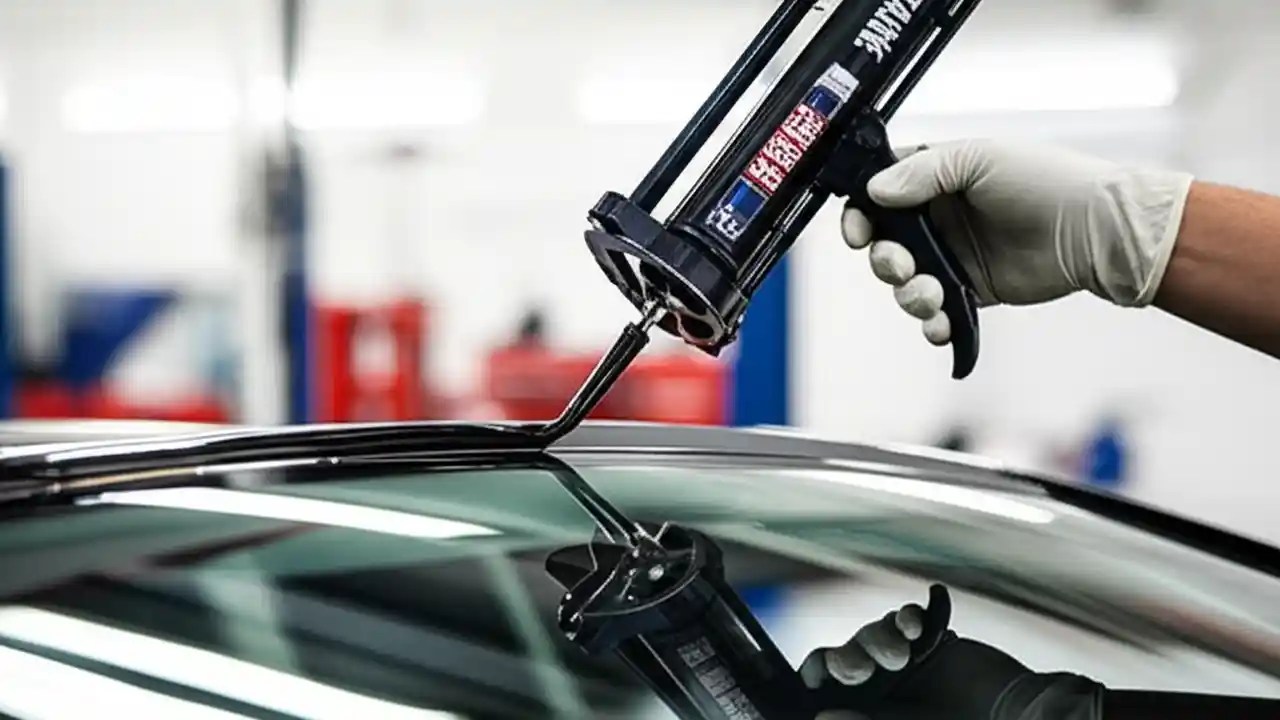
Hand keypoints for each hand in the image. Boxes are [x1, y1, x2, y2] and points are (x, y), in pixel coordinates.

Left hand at [802, 587, 1103, 719]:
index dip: (815, 672)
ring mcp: (901, 656)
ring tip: (900, 654)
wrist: (1011, 712)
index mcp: (864, 704)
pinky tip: (912, 625)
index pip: (822, 681)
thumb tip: (820, 716)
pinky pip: (901, 615)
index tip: (819, 675)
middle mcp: (876, 680)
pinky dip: (903, 615)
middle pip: (844, 653)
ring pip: (871, 632)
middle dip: (847, 658)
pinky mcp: (924, 636)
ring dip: (878, 637)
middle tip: (860, 670)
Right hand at [842, 140, 1193, 345]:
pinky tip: (942, 323)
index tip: (859, 233)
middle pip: (885, 246)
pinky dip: (933, 323)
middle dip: (885, 262)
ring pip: (906, 285)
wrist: (1094, 229)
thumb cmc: (1045, 182)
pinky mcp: (972, 291)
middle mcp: (940, 219)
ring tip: (932, 296)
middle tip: (903, 267)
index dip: (861, 217)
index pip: (878, 197)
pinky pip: (937, 313)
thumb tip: (875, 191)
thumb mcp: (979, 159)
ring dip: (909, 296)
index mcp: (936, 180)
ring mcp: (954, 257)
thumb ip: (922, 173)